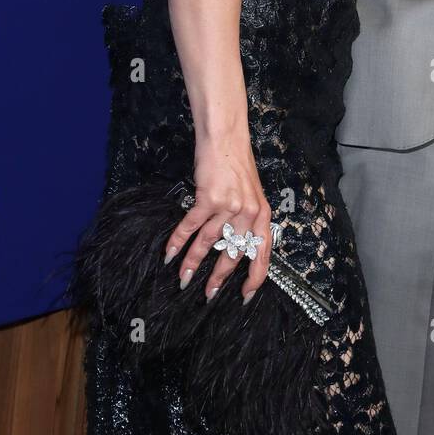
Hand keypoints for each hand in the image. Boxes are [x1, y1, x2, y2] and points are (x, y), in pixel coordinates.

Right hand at [164, 136, 271, 302]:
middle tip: (208, 294)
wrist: (226, 138)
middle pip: (234, 254)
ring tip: (184, 278)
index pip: (263, 253)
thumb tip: (234, 246)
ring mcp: (229, 206)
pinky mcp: (209, 198)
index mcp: (263, 214)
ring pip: (209, 243)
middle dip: (219, 277)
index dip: (255, 277)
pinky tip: (170, 253)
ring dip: (194, 263)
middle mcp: (249, 213)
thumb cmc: (237, 165)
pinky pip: (191, 226)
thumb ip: (247, 219)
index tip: (245, 296)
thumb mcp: (252, 194)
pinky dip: (178, 241)